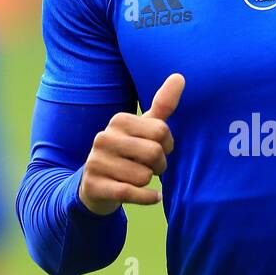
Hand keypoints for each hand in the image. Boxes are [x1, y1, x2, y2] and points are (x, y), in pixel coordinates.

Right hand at [79, 73, 184, 215]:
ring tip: (139, 179)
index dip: (167, 145)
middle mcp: (104, 138)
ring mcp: (96, 162)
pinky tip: (153, 197)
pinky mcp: (95, 186)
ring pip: (143, 176)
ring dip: (149, 182)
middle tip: (152, 168)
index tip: (159, 150)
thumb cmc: (128, 153)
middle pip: (154, 153)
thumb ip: (162, 105)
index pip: (161, 131)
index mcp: (119, 120)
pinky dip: (148, 198)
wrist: (96, 185)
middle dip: (160, 165)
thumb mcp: (144, 128)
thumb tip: (180, 76)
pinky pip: (131, 193)